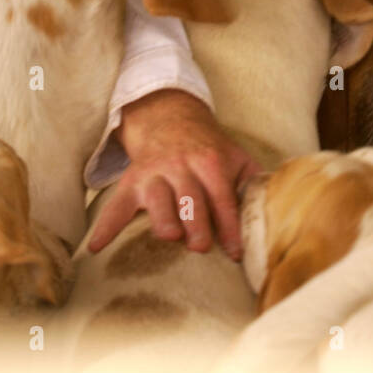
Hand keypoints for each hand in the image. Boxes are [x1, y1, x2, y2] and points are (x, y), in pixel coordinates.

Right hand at [88, 89, 260, 258]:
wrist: (171, 118)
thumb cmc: (209, 148)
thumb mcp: (236, 156)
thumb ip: (253, 181)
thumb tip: (275, 209)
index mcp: (211, 162)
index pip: (223, 199)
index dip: (230, 228)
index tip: (235, 254)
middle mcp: (181, 166)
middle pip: (191, 201)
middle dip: (197, 226)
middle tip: (201, 247)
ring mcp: (155, 174)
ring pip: (158, 202)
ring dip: (164, 223)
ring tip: (171, 237)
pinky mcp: (132, 182)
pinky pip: (116, 205)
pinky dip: (105, 227)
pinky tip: (96, 247)